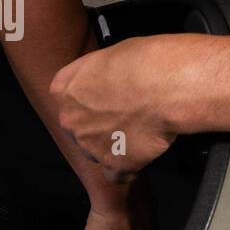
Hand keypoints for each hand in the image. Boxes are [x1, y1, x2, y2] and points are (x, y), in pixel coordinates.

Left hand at [51, 36, 178, 180]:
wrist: (164, 86)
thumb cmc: (143, 63)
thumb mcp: (109, 54)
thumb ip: (97, 75)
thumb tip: (107, 80)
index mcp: (65, 89)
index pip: (68, 101)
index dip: (89, 103)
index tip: (103, 102)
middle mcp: (71, 119)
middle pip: (80, 130)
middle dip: (99, 127)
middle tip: (126, 117)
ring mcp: (90, 144)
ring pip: (97, 153)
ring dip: (115, 147)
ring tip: (140, 131)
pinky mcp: (114, 164)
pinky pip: (118, 174)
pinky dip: (130, 167)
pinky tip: (143, 152)